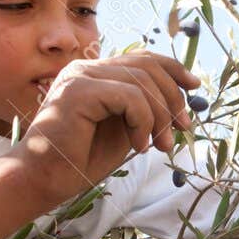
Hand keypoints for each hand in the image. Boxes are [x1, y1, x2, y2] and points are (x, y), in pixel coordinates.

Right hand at [11, 52, 199, 209]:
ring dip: (159, 118)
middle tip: (180, 132)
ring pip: (142, 82)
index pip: (142, 57)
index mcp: (95, 73)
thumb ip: (144, 109)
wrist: (43, 180)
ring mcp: (80, 76)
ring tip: (158, 147)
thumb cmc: (80, 160)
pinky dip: (142, 122)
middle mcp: (86, 68)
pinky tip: (137, 146)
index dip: (173, 68)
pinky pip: (129, 96)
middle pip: (147, 66)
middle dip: (172, 100)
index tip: (195, 87)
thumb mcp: (124, 130)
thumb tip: (183, 98)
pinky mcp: (77, 91)